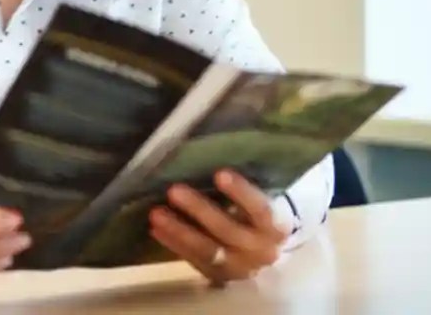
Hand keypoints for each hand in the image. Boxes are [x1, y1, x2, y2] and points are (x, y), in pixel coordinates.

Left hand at [149, 169, 290, 285]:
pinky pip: (194, 261)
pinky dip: (174, 244)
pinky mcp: (219, 277)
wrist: (265, 250)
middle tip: (173, 190)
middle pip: (228, 230)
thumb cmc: (256, 213)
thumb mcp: (260, 199)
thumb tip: (208, 154)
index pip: (260, 209)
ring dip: (180, 231)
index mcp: (275, 226)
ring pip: (208, 251)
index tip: (220, 173)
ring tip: (155, 214)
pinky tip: (155, 230)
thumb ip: (241, 188)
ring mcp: (240, 267)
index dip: (241, 192)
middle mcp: (261, 251)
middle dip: (199, 209)